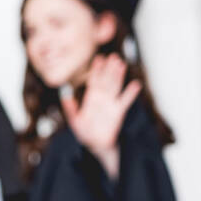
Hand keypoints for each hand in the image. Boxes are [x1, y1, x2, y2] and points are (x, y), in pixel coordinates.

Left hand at [61, 54, 139, 176]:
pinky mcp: (118, 112)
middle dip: (109, 68)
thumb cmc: (85, 133)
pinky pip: (125, 101)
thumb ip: (70, 109)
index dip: (96, 70)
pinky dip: (130, 93)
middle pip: (106, 80)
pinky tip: (135, 84)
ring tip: (121, 64)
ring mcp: (110, 103)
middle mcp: (102, 98)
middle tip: (113, 56)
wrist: (96, 144)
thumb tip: (65, 96)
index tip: (98, 58)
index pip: (94, 81)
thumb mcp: (75, 121)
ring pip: (115, 86)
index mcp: (91, 99)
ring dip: (118, 75)